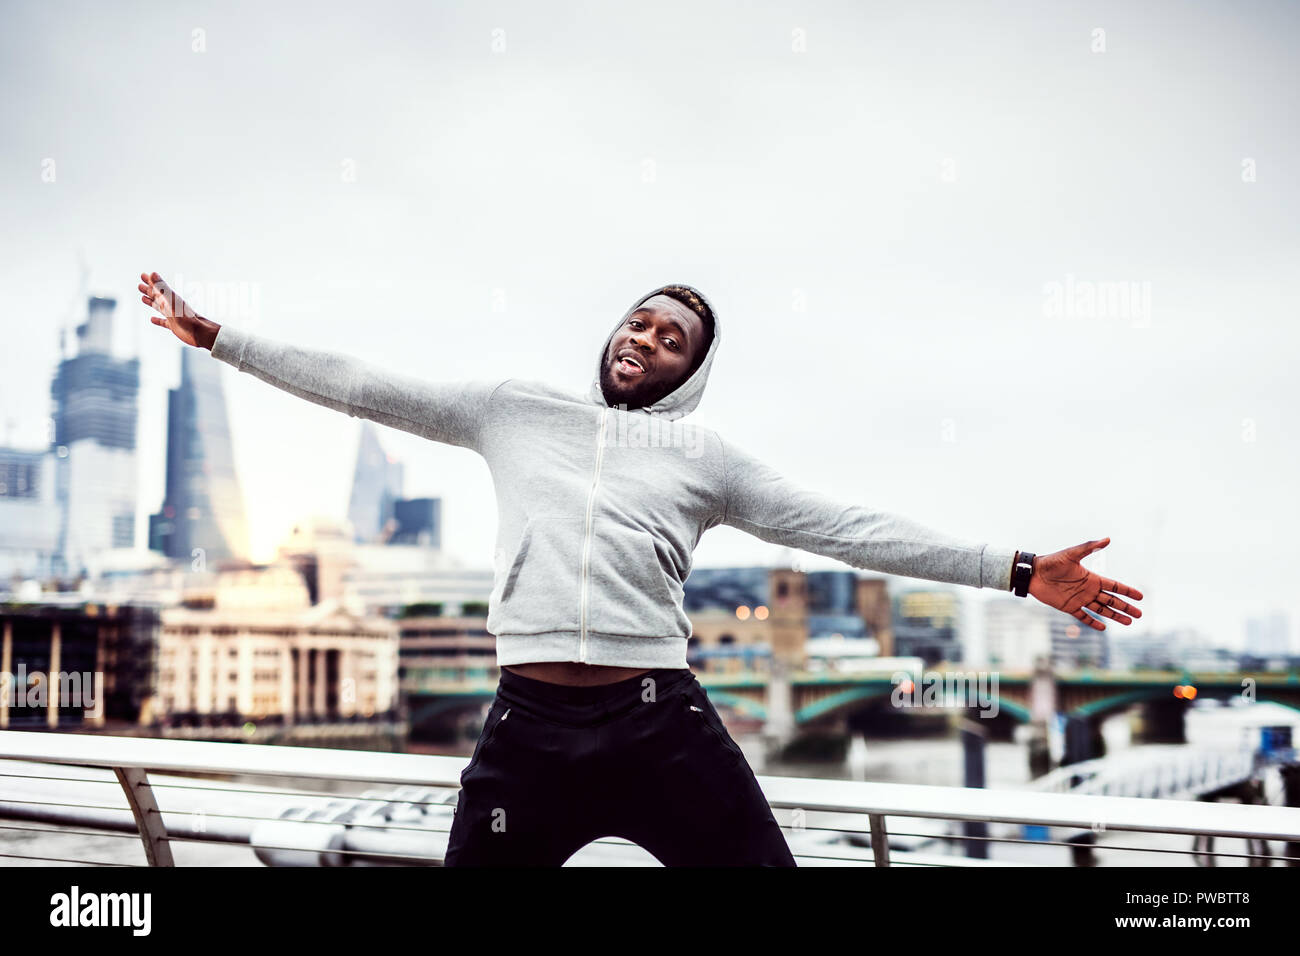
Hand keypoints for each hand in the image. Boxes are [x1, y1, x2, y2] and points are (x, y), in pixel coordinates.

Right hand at [139, 271, 219, 348]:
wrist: (199, 332)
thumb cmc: (187, 316)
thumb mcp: (172, 300)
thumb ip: (162, 287)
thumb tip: (152, 273)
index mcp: (170, 298)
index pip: (157, 287)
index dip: (149, 281)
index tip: (142, 275)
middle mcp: (171, 306)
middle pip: (157, 296)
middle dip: (148, 290)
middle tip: (139, 285)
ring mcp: (172, 316)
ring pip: (159, 307)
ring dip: (151, 302)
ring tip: (143, 298)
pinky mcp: (174, 326)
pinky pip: (163, 322)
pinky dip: (157, 320)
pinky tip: (152, 319)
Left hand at [1027, 537, 1142, 630]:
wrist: (1032, 573)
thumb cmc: (1051, 562)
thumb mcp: (1071, 554)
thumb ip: (1089, 547)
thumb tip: (1108, 538)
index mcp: (1091, 578)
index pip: (1114, 586)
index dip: (1127, 591)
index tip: (1141, 596)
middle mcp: (1088, 589)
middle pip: (1111, 600)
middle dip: (1126, 607)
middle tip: (1140, 614)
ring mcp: (1079, 599)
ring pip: (1101, 609)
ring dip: (1115, 616)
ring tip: (1129, 622)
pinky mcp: (1068, 607)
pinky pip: (1083, 617)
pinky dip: (1093, 622)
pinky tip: (1104, 628)